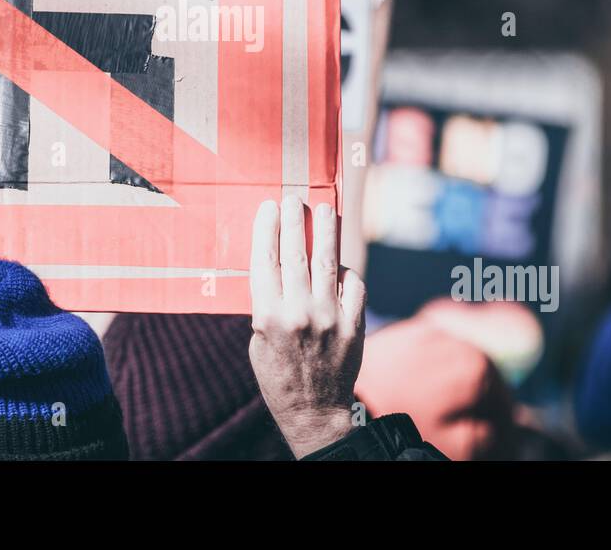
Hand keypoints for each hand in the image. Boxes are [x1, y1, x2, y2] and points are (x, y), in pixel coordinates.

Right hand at [248, 195, 366, 457]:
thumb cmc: (278, 375)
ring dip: (325, 231)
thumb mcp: (257, 341)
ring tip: (324, 210)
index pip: (266, 259)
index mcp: (268, 315)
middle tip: (294, 198)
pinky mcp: (353, 324)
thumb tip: (276, 264)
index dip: (267, 229)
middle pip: (297, 253)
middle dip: (295, 220)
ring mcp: (329, 317)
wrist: (313, 411)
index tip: (269, 207)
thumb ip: (266, 304)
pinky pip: (352, 285)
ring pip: (327, 261)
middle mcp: (299, 312)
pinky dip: (345, 271)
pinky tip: (338, 263)